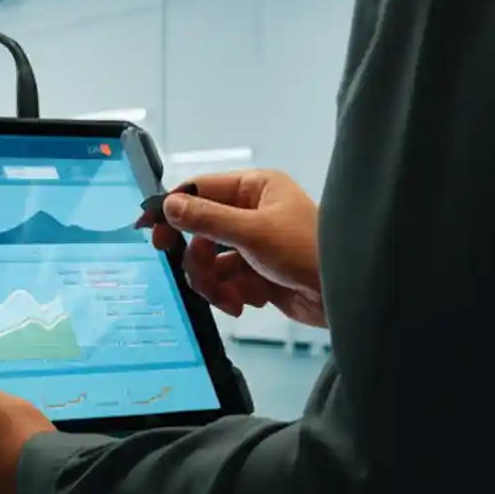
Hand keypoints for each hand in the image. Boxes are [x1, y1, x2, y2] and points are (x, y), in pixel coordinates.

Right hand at [138, 170, 326, 327]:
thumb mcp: (252, 232)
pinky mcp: (257, 274)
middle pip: (200, 232)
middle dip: (198, 259)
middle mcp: (252, 213)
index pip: (200, 190)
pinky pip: (225, 282)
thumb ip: (207, 219)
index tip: (149, 229)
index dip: (172, 210)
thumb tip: (169, 206)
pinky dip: (230, 295)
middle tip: (195, 275)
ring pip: (210, 262)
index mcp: (255, 189)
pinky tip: (247, 304)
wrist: (346, 296)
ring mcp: (254, 245)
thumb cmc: (308, 252)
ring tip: (230, 298)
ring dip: (214, 283)